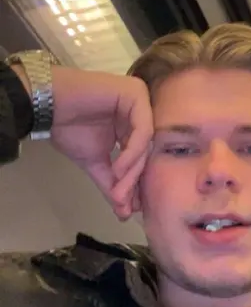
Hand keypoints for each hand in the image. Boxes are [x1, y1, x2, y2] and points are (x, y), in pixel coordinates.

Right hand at [13, 65, 152, 218]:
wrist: (48, 105)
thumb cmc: (69, 127)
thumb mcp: (95, 162)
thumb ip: (112, 183)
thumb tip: (125, 213)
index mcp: (134, 125)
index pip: (142, 157)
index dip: (135, 185)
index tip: (128, 211)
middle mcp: (142, 112)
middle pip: (145, 152)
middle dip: (133, 182)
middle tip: (122, 205)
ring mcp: (141, 100)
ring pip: (145, 143)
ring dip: (132, 171)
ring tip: (118, 192)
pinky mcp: (136, 93)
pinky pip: (142, 130)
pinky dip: (131, 153)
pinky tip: (118, 169)